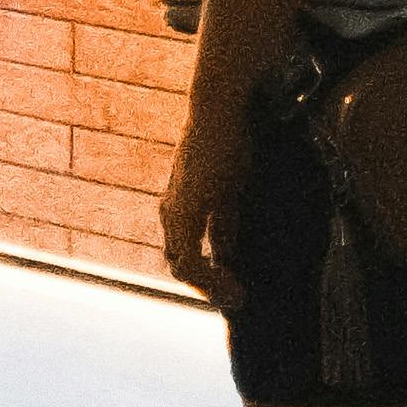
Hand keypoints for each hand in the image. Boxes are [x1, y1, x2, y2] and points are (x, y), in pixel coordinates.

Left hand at [160, 97, 253, 307]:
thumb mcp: (226, 188)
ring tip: (236, 296)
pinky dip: (210, 276)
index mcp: (177, 207)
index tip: (234, 287)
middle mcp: (169, 212)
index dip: (206, 275)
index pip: (184, 253)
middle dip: (207, 285)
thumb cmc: (227, 140)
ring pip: (181, 265)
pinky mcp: (185, 210)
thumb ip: (222, 221)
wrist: (220, 109)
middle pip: (179, 263)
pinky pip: (190, 259)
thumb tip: (226, 253)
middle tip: (236, 297)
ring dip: (208, 285)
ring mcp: (174, 212)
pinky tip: (232, 282)